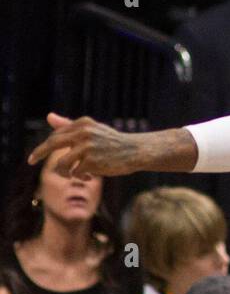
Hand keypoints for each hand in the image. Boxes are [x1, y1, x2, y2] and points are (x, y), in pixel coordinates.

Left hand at [28, 112, 143, 175]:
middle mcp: (83, 132)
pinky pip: (76, 173)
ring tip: (72, 176)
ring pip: (62, 164)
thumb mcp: (91, 130)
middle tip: (30, 161)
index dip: (43, 147)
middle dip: (38, 153)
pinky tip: (90, 177)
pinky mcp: (92, 161)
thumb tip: (49, 117)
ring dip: (64, 173)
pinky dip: (80, 177)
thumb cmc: (112, 142)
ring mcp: (87, 146)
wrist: (135, 151)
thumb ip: (69, 125)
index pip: (56, 135)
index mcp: (82, 123)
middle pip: (52, 143)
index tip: (33, 157)